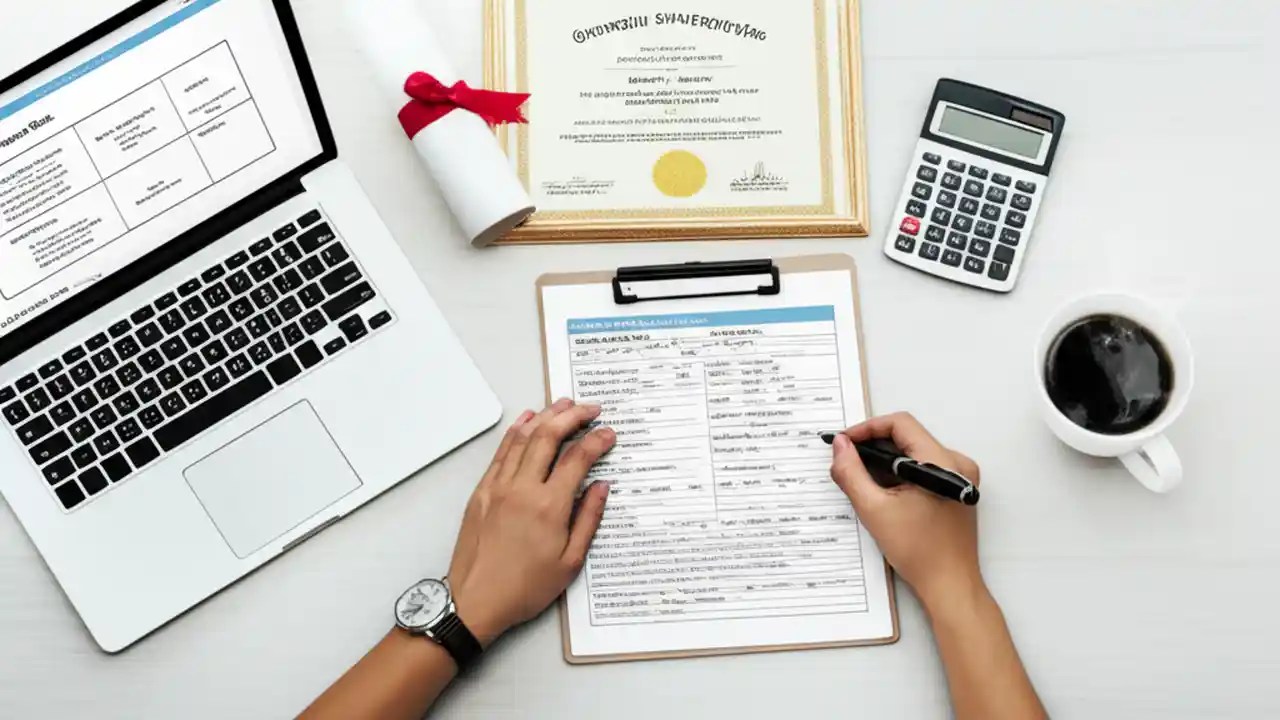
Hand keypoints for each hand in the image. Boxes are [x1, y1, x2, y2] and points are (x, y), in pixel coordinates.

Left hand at [446, 399, 613, 646]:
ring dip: (546, 416)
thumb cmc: (522, 588)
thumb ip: (588, 519)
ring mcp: (498, 487)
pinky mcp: (482, 491)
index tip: (609, 433)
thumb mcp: (569, 562)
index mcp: (549, 508)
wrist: (474, 601)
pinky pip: (501, 452)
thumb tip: (602, 487)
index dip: (596, 440)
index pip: (577, 458)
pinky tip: (527, 421)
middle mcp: (522, 490)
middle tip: (590, 408)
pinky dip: (516, 431)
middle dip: (573, 415)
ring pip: (523, 437)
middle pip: (549, 436)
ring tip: (563, 404)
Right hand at [829, 412, 983, 609]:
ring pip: (914, 452)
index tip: (845, 441)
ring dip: (886, 460)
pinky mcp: (956, 489)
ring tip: (862, 478)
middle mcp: (956, 463)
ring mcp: (959, 476)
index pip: (901, 424)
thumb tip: (840, 446)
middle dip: (874, 445)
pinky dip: (900, 472)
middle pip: (908, 436)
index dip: (867, 428)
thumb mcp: (874, 510)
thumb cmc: (920, 553)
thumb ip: (851, 473)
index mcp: (941, 462)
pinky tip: (883, 491)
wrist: (950, 585)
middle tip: (847, 459)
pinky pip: (924, 467)